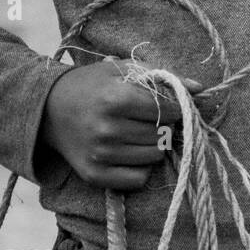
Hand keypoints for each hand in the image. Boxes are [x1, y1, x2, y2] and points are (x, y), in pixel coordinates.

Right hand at [35, 60, 201, 192]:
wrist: (48, 110)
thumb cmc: (92, 84)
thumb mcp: (123, 70)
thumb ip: (163, 77)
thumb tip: (200, 89)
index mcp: (116, 99)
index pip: (169, 109)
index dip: (177, 106)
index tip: (173, 103)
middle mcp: (108, 130)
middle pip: (163, 134)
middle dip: (166, 125)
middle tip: (153, 118)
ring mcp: (101, 155)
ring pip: (154, 156)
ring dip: (154, 144)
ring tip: (139, 131)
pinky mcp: (95, 175)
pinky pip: (138, 179)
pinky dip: (141, 167)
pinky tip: (131, 151)